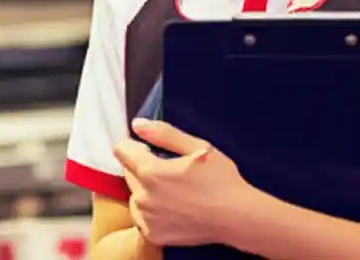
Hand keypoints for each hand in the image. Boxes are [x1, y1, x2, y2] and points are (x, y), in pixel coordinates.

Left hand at [113, 119, 262, 247]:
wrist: (237, 218)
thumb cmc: (221, 181)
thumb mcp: (197, 147)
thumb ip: (163, 133)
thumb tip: (137, 124)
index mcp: (150, 172)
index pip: (122, 150)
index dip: (134, 145)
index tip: (149, 147)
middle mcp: (143, 197)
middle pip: (128, 172)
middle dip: (142, 166)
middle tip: (171, 170)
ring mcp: (147, 219)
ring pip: (135, 194)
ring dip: (146, 189)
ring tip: (175, 190)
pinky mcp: (153, 234)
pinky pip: (142, 216)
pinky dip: (152, 210)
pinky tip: (173, 207)